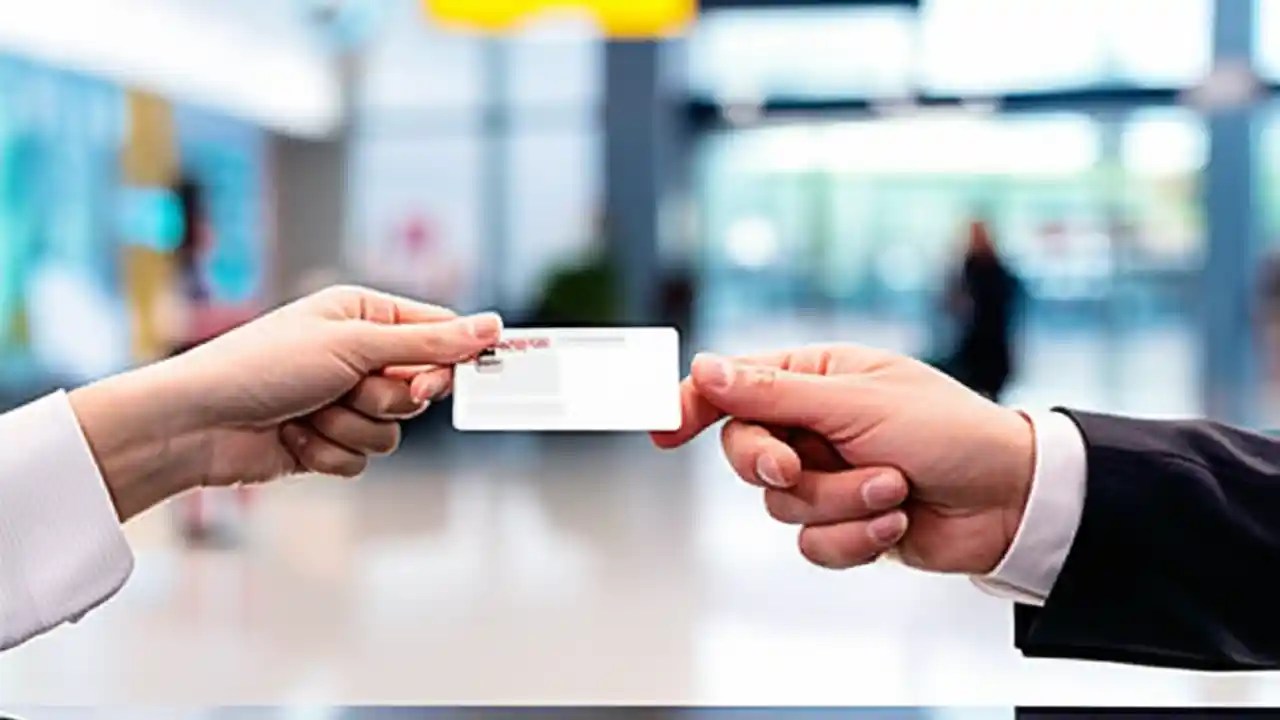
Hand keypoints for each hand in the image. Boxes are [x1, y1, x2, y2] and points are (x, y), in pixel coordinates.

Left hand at [70, 286, 501, 520]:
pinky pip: (364, 457)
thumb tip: (491, 327)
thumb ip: (428, 343)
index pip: (438, 334)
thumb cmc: (261, 366)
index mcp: (365, 314)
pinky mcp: (330, 441)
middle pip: (420, 389)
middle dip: (382, 397)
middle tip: (349, 388)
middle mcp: (358, 355)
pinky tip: (293, 437)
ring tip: (308, 411)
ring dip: (350, 427)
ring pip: (394, 430)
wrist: (197, 424)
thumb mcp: (352, 344)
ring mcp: (344, 400)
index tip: (435, 383)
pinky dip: (330, 452)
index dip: (446, 362)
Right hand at [653, 346, 1034, 574]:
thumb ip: (772, 394)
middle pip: (744, 451)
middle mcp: (814, 426)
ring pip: (781, 505)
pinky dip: (853, 537)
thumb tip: (705, 369)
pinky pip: (812, 543)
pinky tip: (896, 520)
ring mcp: (828, 476)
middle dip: (771, 464)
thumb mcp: (856, 403)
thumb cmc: (947, 430)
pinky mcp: (845, 524)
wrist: (1010, 500)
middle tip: (794, 467)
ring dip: (839, 502)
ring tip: (892, 487)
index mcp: (815, 378)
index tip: (662, 428)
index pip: (735, 386)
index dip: (693, 404)